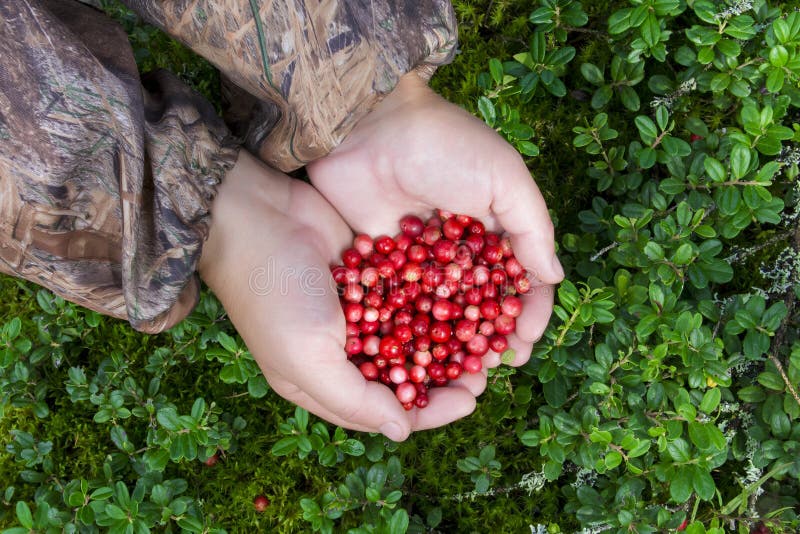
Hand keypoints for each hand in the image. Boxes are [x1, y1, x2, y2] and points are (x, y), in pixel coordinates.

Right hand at [199, 151, 479, 440]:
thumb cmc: (274, 294)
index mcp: (320, 381)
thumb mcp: (306, 358)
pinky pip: (407, 295)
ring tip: (483, 336)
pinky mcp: (368, 275)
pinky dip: (433, 301)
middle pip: (403, 376)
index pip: (382, 411)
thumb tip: (401, 432)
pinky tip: (465, 297)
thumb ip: (354, 399)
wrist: (255, 214)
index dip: (429, 411)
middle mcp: (341, 351)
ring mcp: (356, 311)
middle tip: (485, 369)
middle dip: (444, 376)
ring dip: (445, 339)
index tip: (470, 400)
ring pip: (411, 336)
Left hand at [308, 72, 563, 369]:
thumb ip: (531, 228)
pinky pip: (399, 304)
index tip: (524, 343)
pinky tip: (416, 358)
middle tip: (492, 368)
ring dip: (453, 345)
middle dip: (490, 337)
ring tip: (459, 375)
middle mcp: (458, 249)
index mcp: (493, 227)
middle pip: (480, 304)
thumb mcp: (504, 177)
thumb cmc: (445, 145)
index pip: (518, 279)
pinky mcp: (380, 263)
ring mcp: (418, 259)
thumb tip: (554, 277)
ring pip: (440, 312)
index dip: (526, 313)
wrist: (369, 125)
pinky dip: (410, 331)